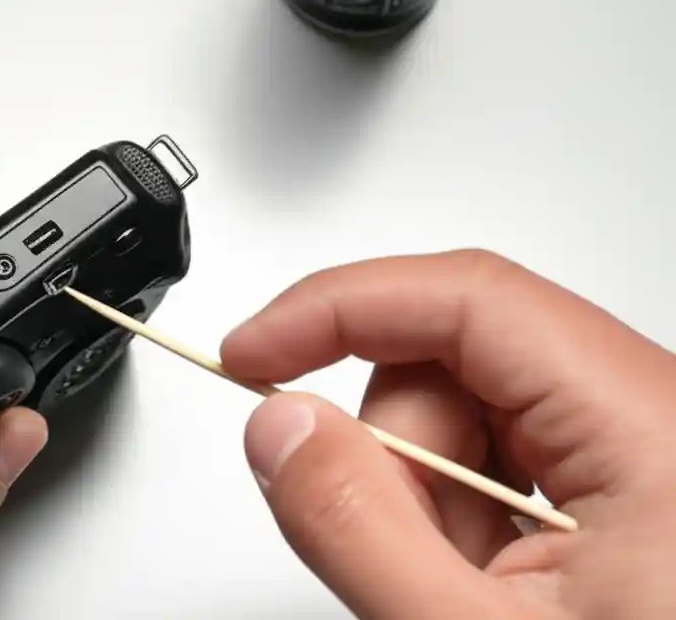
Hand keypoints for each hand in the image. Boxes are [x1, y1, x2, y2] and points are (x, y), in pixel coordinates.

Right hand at [220, 250, 675, 618]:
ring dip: (429, 502)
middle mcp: (657, 421)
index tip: (251, 354)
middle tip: (405, 559)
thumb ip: (360, 529)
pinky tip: (492, 593)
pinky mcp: (625, 487)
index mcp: (652, 433)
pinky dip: (462, 522)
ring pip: (470, 416)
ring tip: (467, 599)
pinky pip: (500, 463)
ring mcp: (642, 455)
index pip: (467, 298)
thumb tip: (279, 426)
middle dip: (396, 454)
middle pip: (457, 363)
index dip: (338, 307)